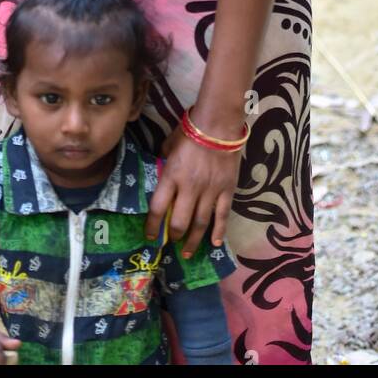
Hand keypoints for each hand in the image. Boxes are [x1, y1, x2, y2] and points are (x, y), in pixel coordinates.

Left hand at [144, 120, 241, 259]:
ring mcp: (210, 191)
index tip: (150, 236)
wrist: (218, 124)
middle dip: (174, 236)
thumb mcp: (170, 144)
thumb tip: (163, 169)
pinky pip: (223, 215)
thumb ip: (165, 160)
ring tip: (188, 253)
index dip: (153, 226)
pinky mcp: (227, 190)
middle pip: (180, 221)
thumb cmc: (190, 130)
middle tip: (172, 243)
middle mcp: (190, 188)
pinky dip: (219, 231)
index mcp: (172, 176)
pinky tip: (215, 243)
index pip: (158, 208)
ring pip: (201, 223)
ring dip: (193, 241)